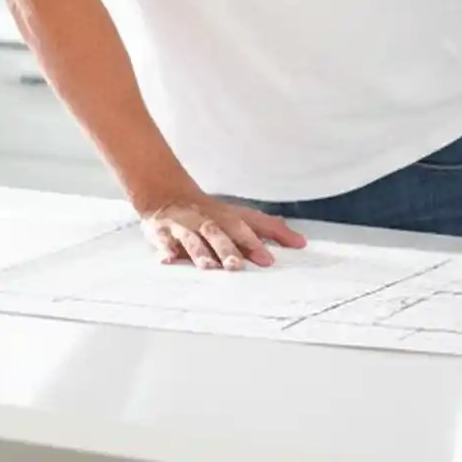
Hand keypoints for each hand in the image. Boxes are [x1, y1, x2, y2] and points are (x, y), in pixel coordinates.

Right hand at [141, 194, 306, 270]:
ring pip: (190, 238)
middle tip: (235, 266)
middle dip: (225, 248)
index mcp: (225, 216)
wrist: (165, 195)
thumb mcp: (240, 216)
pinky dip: (164, 250)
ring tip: (207, 266)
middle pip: (216, 232)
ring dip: (198, 251)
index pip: (242, 226)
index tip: (267, 260)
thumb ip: (270, 229)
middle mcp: (204, 220)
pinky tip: (167, 260)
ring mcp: (182, 226)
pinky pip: (161, 242)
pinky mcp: (160, 233)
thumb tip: (301, 243)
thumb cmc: (210, 213)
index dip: (254, 241)